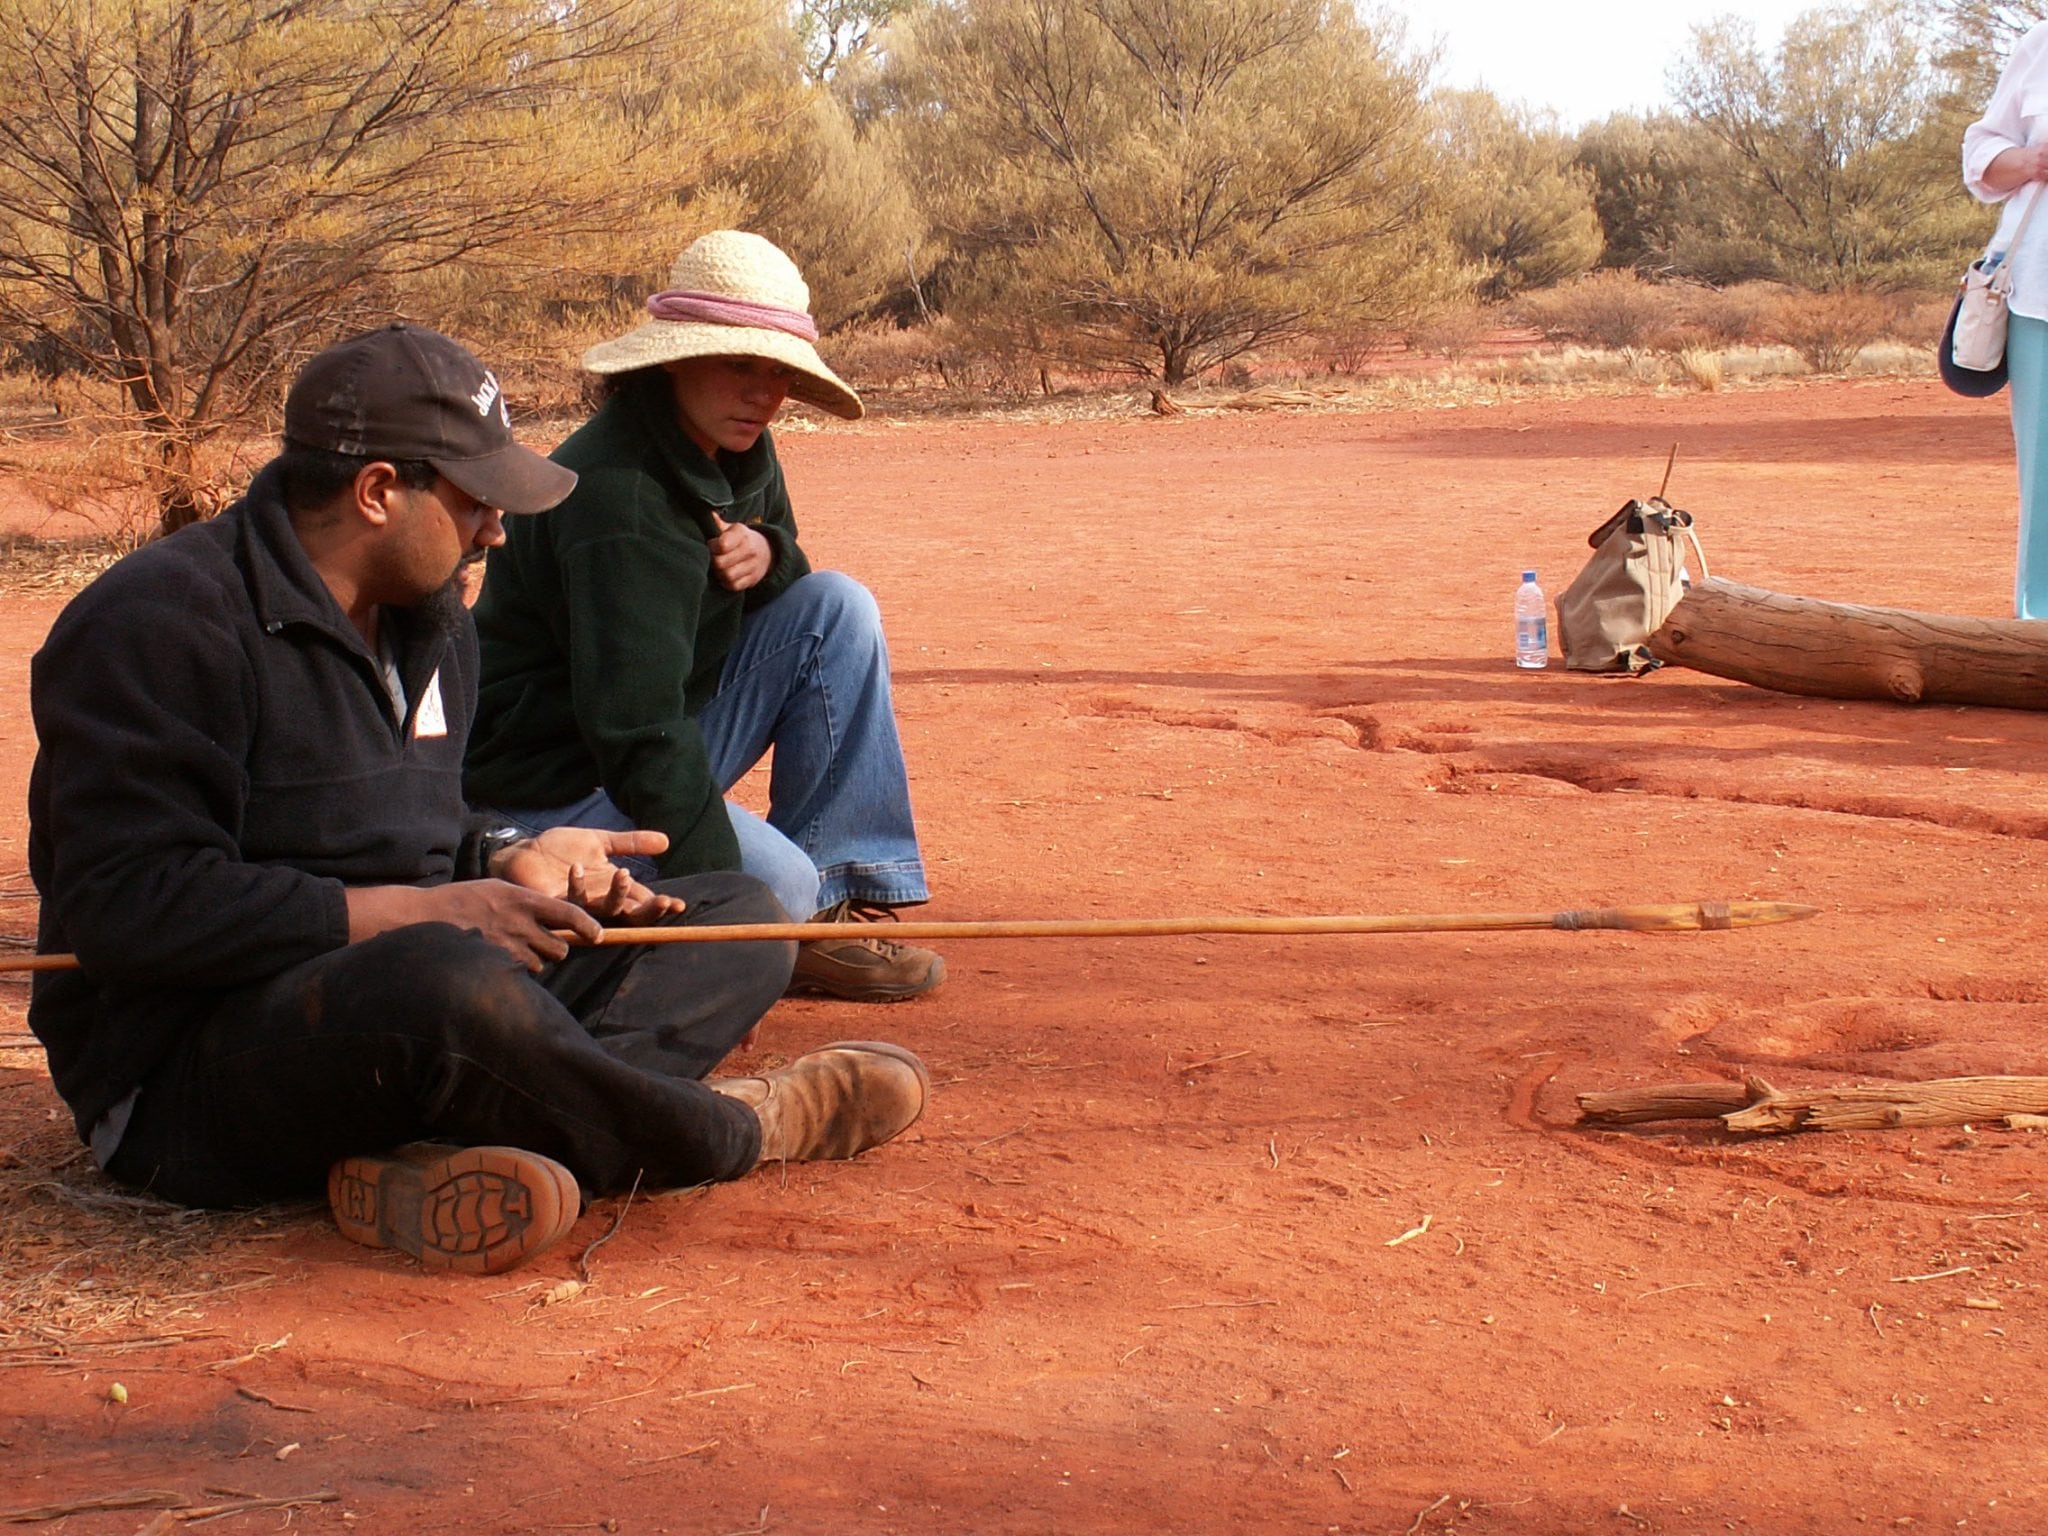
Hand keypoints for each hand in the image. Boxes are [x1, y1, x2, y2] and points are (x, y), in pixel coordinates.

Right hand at [346, 880, 600, 971]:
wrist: (422, 918)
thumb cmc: (460, 900)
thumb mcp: (496, 889)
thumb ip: (524, 902)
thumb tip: (550, 916)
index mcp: (522, 899)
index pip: (568, 913)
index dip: (588, 925)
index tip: (599, 934)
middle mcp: (518, 923)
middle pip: (560, 947)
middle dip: (555, 949)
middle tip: (540, 945)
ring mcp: (506, 946)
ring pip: (540, 964)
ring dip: (533, 961)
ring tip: (511, 951)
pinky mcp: (494, 963)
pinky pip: (518, 974)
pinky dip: (514, 971)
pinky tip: (497, 961)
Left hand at [491, 826, 685, 923]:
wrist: (524, 852)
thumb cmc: (560, 849)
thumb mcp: (600, 841)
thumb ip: (631, 842)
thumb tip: (666, 841)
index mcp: (613, 886)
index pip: (644, 900)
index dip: (662, 905)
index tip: (679, 904)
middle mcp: (601, 900)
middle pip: (633, 913)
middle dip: (650, 910)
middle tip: (664, 901)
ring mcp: (581, 905)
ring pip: (608, 910)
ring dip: (618, 895)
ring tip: (623, 873)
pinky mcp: (559, 905)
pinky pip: (573, 901)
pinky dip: (578, 884)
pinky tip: (577, 868)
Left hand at [708, 514, 772, 591]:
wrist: (767, 552)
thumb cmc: (742, 539)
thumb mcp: (734, 529)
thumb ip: (719, 524)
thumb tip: (709, 514)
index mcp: (742, 534)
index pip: (722, 544)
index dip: (712, 547)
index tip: (711, 545)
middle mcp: (750, 550)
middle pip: (721, 563)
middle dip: (712, 561)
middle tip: (712, 558)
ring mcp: (753, 566)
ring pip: (727, 576)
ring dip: (719, 573)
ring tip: (718, 567)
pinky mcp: (752, 580)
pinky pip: (734, 586)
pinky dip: (726, 582)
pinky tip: (725, 575)